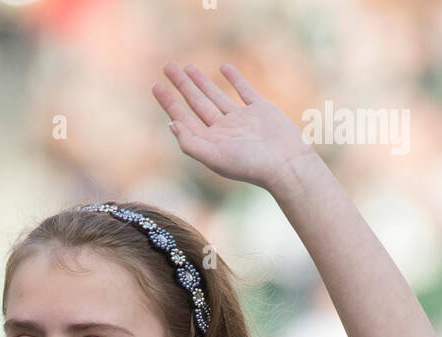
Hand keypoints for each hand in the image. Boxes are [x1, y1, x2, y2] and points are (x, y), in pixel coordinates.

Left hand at [152, 60, 315, 192]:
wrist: (285, 163)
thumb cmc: (250, 165)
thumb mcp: (215, 157)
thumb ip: (191, 143)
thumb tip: (172, 124)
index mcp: (211, 142)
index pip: (184, 119)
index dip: (169, 103)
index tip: (156, 86)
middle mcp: (223, 131)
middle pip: (196, 103)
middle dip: (181, 86)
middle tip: (168, 67)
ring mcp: (241, 119)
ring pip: (216, 95)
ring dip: (201, 82)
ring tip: (187, 68)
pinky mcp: (260, 110)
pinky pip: (243, 90)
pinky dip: (234, 79)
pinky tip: (223, 67)